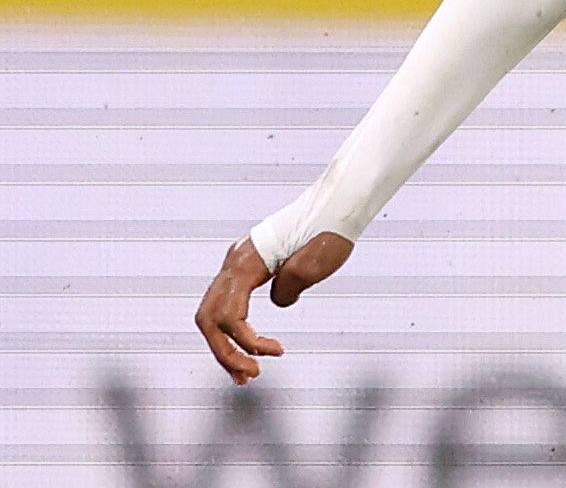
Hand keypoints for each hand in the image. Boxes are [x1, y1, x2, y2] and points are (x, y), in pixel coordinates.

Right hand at [195, 231, 352, 383]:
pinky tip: (250, 348)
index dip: (247, 342)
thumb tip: (277, 303)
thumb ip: (287, 289)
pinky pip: (229, 304)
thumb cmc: (332, 232)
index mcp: (245, 261)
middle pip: (210, 318)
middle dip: (225, 352)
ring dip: (226, 346)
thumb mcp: (313, 265)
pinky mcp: (248, 267)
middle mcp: (234, 261)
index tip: (277, 352)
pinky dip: (235, 329)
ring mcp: (237, 263)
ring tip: (247, 375)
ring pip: (214, 314)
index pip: (229, 315)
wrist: (340, 204)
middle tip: (250, 376)